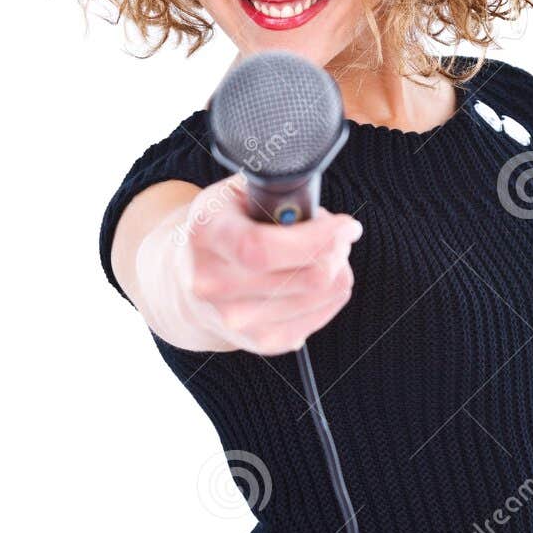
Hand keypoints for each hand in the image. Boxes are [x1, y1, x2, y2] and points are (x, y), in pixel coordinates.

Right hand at [182, 175, 362, 355]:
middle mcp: (213, 284)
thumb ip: (274, 190)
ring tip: (324, 252)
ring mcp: (235, 319)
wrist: (188, 279)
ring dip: (337, 270)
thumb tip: (315, 205)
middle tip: (339, 234)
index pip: (264, 248)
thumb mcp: (236, 193)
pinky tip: (318, 276)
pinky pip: (320, 316)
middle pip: (304, 277)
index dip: (317, 238)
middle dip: (336, 250)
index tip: (345, 224)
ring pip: (320, 296)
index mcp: (205, 236)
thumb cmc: (224, 227)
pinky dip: (331, 294)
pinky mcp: (260, 341)